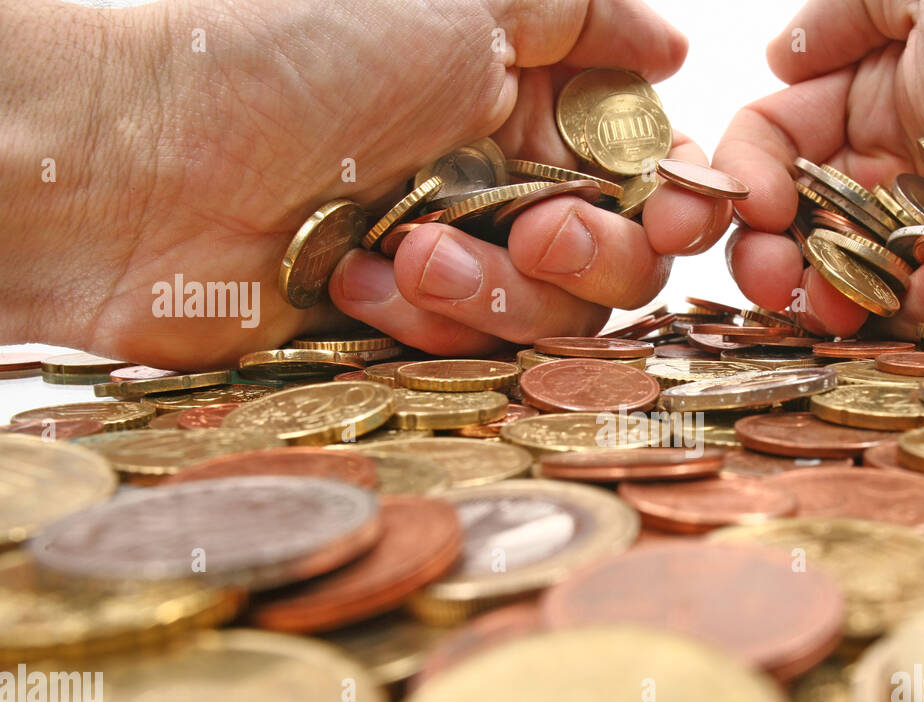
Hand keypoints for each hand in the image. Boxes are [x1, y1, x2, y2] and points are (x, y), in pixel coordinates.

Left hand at [3, 0, 729, 369]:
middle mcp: (499, 183)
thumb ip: (585, 15)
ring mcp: (451, 261)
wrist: (145, 158)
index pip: (646, 167)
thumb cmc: (301, 55)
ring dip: (493, 290)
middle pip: (620, 259)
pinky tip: (356, 280)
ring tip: (408, 247)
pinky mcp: (401, 328)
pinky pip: (468, 355)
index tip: (687, 214)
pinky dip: (422, 321)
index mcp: (523, 102)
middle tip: (540, 231)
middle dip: (593, 252)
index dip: (679, 198)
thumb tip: (672, 50)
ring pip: (550, 318)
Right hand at [714, 0, 923, 367]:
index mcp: (896, 89)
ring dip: (822, 288)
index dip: (738, 170)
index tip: (736, 204)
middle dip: (757, 247)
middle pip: (786, 217)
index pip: (776, 133)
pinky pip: (900, 317)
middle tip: (759, 272)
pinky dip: (923, 299)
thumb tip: (781, 49)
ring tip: (836, 297)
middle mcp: (906, 164)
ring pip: (829, 279)